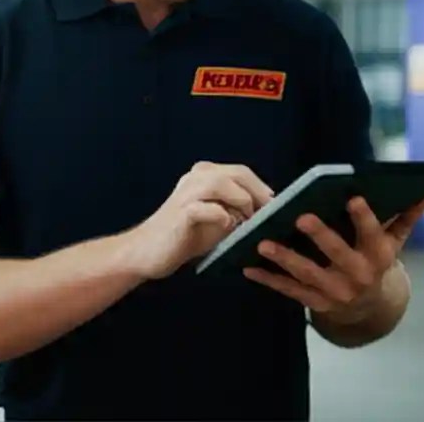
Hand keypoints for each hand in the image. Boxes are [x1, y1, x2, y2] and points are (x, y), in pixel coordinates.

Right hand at [125, 161, 274, 279]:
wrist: (147, 252)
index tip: (276, 207)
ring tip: (250, 221)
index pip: (242, 172)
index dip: (262, 188)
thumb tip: (269, 211)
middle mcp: (196, 177)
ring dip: (243, 202)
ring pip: (223, 183)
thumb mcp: (216, 220)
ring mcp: (187, 192)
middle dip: (258, 194)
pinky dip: (224, 217)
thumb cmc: (185, 237)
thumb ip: (237, 210)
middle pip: (237, 173)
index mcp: (204, 174)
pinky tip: (228, 228)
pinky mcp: (182, 212)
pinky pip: (210, 209)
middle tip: (269, 215)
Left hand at [243, 188, 423, 323]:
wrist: (370, 308)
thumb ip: (409, 213)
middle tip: (300, 217)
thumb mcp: (395, 240)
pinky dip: (268, 279)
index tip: (353, 197)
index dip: (364, 217)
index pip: (373, 233)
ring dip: (285, 259)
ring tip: (263, 242)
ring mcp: (336, 292)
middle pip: (339, 254)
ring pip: (308, 274)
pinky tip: (248, 267)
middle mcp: (359, 276)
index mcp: (379, 255)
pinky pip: (290, 291)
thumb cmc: (377, 260)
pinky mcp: (316, 302)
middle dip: (321, 236)